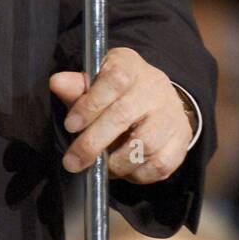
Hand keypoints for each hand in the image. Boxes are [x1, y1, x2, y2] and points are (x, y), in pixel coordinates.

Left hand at [49, 46, 192, 184]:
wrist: (158, 99)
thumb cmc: (118, 91)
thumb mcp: (97, 82)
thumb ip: (77, 86)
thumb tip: (56, 83)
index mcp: (130, 65)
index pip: (113, 80)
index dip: (90, 104)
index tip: (70, 125)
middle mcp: (155, 87)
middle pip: (123, 115)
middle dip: (93, 142)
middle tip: (73, 161)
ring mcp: (171, 114)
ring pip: (144, 144)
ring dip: (117, 162)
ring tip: (102, 165)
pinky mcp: (181, 140)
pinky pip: (159, 165)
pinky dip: (137, 174)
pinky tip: (124, 170)